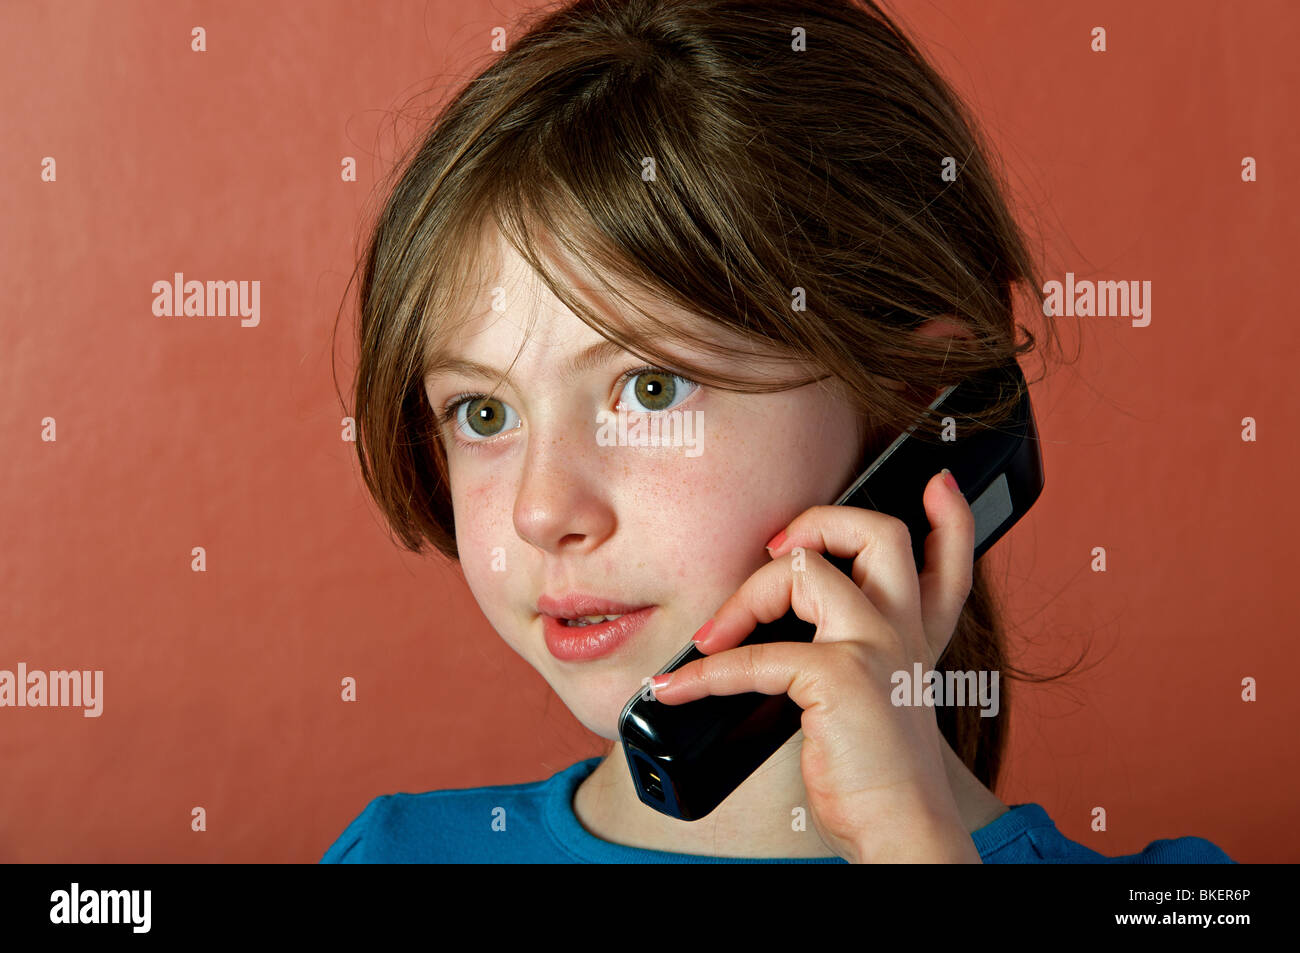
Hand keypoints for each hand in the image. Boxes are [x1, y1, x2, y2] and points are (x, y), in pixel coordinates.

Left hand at [648, 469, 980, 862]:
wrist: (898, 830)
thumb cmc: (874, 772)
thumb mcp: (874, 702)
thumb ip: (848, 655)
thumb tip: (773, 629)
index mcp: (917, 635)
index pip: (949, 558)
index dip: (949, 515)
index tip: (936, 484)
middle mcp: (905, 632)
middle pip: (879, 533)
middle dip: (819, 521)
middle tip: (777, 550)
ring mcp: (877, 648)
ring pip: (806, 570)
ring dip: (744, 598)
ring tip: (712, 637)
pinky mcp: (843, 677)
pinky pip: (757, 655)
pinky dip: (707, 674)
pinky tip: (681, 690)